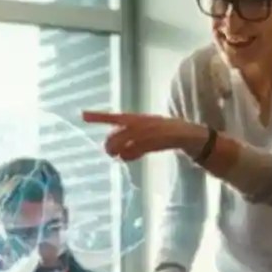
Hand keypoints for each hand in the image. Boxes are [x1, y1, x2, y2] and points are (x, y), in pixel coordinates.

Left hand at [82, 111, 209, 161]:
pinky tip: (128, 157)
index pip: (114, 117)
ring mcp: (149, 131)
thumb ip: (131, 139)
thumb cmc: (165, 133)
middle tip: (109, 151)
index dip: (98, 116)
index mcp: (137, 119)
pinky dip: (131, 154)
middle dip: (110, 143)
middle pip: (117, 133)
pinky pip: (139, 148)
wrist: (190, 134)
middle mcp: (141, 123)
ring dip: (119, 149)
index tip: (82, 115)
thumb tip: (117, 152)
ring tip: (118, 154)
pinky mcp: (158, 140)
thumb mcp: (146, 133)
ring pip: (126, 141)